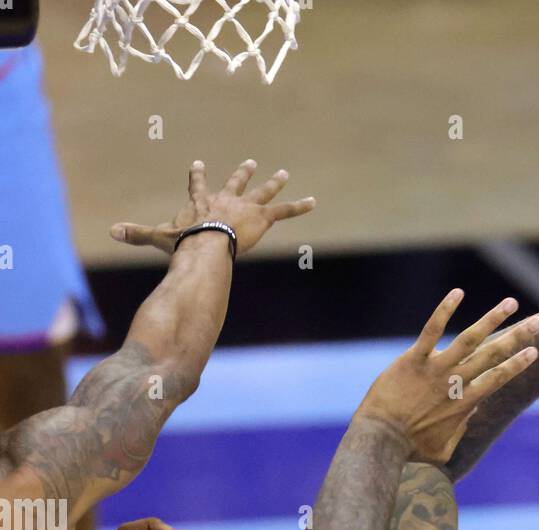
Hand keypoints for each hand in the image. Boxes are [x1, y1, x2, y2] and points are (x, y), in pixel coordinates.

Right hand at [110, 159, 315, 256]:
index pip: (199, 186)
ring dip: (273, 184)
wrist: (206, 242)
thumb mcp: (159, 237)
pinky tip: (314, 201)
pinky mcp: (261, 218)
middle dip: (242, 174)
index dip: (199, 176)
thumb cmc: (184, 242)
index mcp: (203, 203)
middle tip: (249, 163)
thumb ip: (137, 234)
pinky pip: (283, 211)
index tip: (200, 163)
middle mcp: (225, 200)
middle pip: (235, 184)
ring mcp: (244, 207)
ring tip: (284, 175)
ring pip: (262, 193)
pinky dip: (298, 206)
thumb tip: (111, 232)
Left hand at [356, 291, 538, 464]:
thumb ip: (458, 433)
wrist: (381, 439)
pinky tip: (458, 293)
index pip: (498, 378)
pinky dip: (445, 310)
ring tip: (511, 303)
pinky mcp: (414, 359)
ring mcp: (436, 369)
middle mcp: (456, 382)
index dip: (517, 364)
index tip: (534, 351)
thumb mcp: (441, 450)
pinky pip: (432, 330)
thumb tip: (469, 417)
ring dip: (493, 319)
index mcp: (465, 403)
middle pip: (493, 355)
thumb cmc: (409, 449)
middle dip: (518, 337)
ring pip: (470, 339)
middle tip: (538, 322)